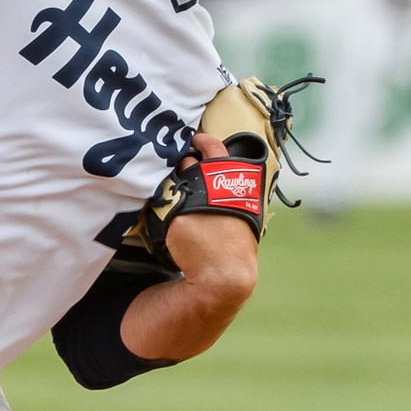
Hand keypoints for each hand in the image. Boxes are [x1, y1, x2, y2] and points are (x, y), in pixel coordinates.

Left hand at [159, 134, 258, 304]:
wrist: (224, 272)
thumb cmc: (236, 244)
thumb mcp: (245, 210)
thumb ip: (230, 189)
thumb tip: (216, 174)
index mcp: (232, 183)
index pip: (216, 148)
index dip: (205, 140)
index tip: (197, 137)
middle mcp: (210, 186)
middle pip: (189, 162)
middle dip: (186, 164)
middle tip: (187, 175)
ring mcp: (189, 199)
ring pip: (174, 181)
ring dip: (175, 184)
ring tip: (181, 197)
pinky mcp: (172, 215)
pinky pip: (164, 203)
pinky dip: (166, 207)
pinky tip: (172, 216)